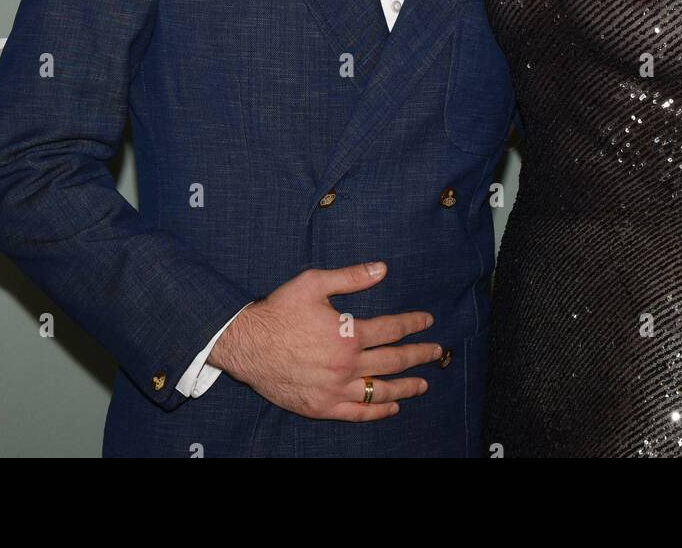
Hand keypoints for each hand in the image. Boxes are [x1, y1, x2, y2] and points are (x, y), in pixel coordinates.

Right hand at [208, 261, 440, 421]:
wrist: (246, 344)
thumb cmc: (279, 311)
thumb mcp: (314, 283)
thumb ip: (351, 277)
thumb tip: (383, 268)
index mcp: (349, 334)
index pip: (392, 329)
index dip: (413, 324)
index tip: (427, 321)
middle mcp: (347, 365)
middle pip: (394, 361)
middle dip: (419, 354)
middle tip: (436, 351)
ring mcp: (335, 390)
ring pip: (381, 390)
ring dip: (406, 386)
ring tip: (423, 383)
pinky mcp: (322, 407)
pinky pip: (358, 413)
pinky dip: (378, 411)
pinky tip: (392, 407)